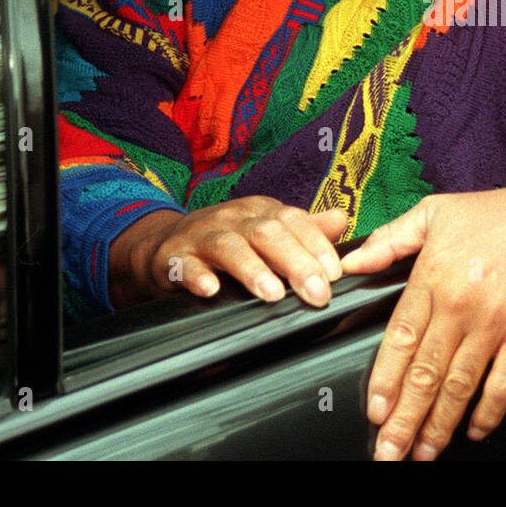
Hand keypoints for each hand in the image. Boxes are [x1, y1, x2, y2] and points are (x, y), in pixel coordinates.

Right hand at [108, 197, 348, 308]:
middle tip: (316, 293)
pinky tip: (211, 290)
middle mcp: (233, 218)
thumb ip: (304, 229)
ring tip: (272, 294)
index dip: (316, 246)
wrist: (164, 244)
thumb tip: (340, 220)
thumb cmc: (227, 240)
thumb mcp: (266, 229)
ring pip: (230, 246)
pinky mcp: (173, 257)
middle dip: (295, 263)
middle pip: (268, 233)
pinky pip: (184, 265)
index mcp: (260, 211)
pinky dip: (197, 276)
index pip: (294, 221)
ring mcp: (202, 236)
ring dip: (252, 270)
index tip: (334, 274)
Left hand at [340, 182, 505, 459]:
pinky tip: (474, 430)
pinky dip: (489, 412)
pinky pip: (504, 383)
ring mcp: (496, 324)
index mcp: (434, 277)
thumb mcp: (436, 212)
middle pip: (425, 373)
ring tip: (422, 453)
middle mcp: (462, 305)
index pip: (400, 338)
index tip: (374, 411)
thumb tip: (351, 261)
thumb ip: (390, 239)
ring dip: (438, 425)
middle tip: (389, 451)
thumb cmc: (502, 213)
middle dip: (404, 418)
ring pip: (459, 385)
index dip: (385, 380)